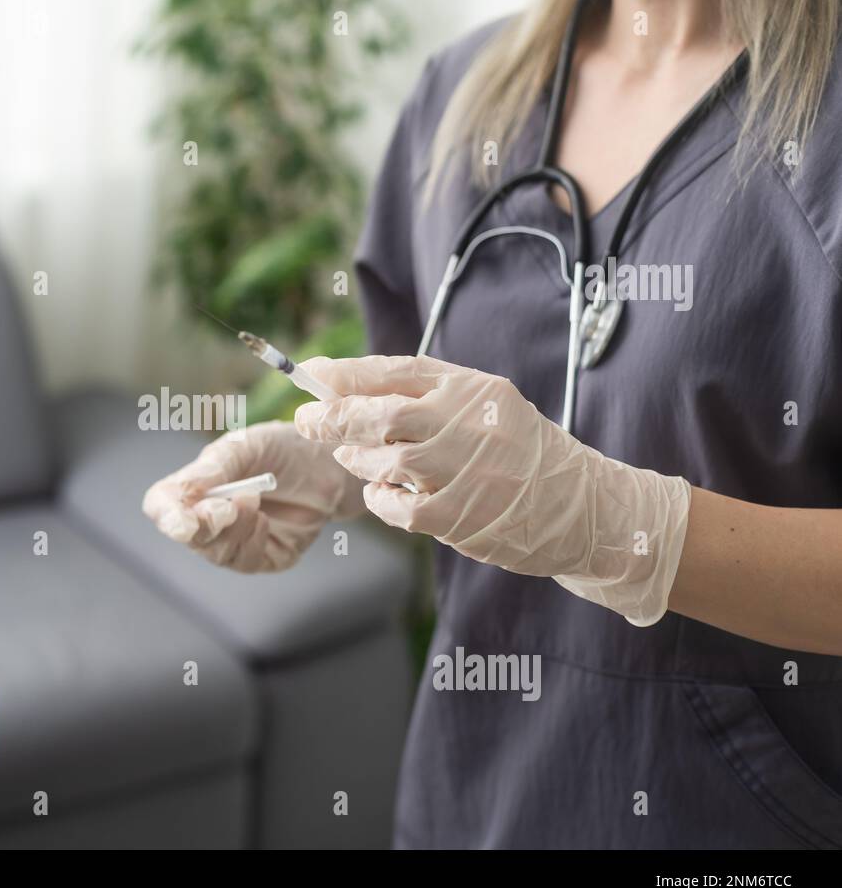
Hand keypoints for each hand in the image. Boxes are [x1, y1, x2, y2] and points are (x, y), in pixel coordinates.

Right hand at [142, 420, 365, 572]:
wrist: (331, 464)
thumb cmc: (284, 447)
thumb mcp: (247, 446)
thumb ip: (214, 469)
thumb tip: (182, 494)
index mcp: (195, 486)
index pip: (162, 507)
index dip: (167, 516)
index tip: (184, 522)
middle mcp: (209, 516)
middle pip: (187, 536)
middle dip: (204, 526)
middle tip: (226, 508)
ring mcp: (234, 539)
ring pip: (216, 552)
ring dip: (233, 530)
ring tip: (253, 501)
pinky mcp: (262, 556)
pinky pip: (246, 561)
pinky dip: (252, 540)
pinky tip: (264, 520)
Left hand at [293, 354, 690, 625]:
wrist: (581, 507)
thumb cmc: (519, 451)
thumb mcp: (485, 404)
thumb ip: (426, 393)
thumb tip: (347, 386)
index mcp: (472, 389)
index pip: (398, 370)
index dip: (347, 374)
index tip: (312, 375)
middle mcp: (468, 424)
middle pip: (382, 413)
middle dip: (335, 416)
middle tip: (307, 419)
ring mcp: (464, 472)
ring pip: (385, 460)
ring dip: (356, 458)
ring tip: (349, 457)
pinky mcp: (460, 517)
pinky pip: (397, 506)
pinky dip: (379, 498)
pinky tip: (380, 493)